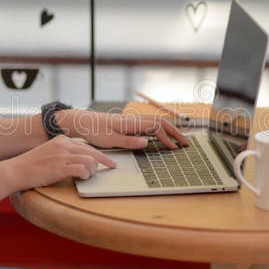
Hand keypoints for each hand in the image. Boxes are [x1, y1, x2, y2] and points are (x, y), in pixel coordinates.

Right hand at [2, 135, 116, 189]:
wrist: (16, 170)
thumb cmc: (32, 165)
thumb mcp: (49, 152)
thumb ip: (64, 153)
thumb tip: (81, 159)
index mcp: (61, 139)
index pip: (86, 145)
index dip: (100, 153)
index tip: (109, 160)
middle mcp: (63, 145)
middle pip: (92, 151)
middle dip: (104, 160)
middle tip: (112, 166)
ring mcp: (61, 155)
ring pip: (89, 160)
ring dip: (92, 170)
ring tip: (88, 176)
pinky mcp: (59, 167)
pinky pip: (82, 170)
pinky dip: (86, 175)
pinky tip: (82, 178)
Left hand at [55, 110, 189, 149]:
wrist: (83, 122)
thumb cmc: (94, 131)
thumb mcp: (111, 140)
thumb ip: (129, 141)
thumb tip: (147, 142)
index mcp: (132, 123)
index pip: (156, 128)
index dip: (167, 138)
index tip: (174, 148)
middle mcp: (135, 120)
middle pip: (161, 122)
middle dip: (175, 132)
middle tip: (186, 143)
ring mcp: (133, 121)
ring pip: (156, 122)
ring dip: (169, 130)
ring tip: (179, 139)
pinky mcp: (130, 124)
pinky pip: (150, 125)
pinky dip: (161, 130)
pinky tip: (163, 136)